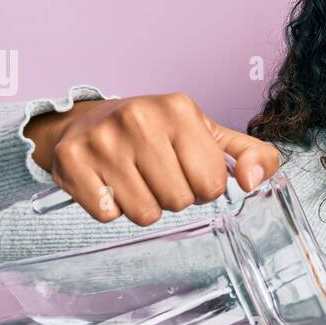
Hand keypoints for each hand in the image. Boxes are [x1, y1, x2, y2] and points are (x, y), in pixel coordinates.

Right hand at [24, 93, 280, 224]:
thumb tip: (253, 180)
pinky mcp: (72, 161)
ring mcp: (102, 139)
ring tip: (134, 178)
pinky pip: (108, 215)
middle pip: (179, 201)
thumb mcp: (208, 135)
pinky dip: (111, 208)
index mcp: (180, 109)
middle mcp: (139, 118)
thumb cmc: (154, 133)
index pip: (212, 183)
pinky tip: (108, 183)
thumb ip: (250, 155)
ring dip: (143, 206)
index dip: (203, 187)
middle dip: (173, 197)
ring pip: (144, 214)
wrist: (86, 121)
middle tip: (157, 174)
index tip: (187, 170)